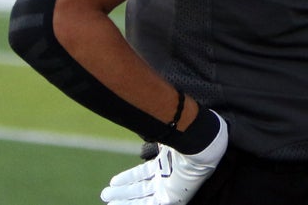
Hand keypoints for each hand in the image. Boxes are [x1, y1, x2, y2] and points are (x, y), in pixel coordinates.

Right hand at [101, 111, 228, 204]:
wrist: (200, 145)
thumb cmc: (183, 135)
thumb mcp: (160, 133)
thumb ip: (149, 128)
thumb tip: (136, 111)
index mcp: (165, 162)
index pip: (143, 174)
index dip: (127, 178)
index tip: (113, 181)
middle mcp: (166, 176)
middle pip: (140, 187)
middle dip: (123, 192)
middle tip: (106, 195)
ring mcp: (170, 187)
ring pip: (143, 197)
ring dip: (125, 200)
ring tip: (109, 202)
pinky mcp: (173, 198)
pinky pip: (152, 204)